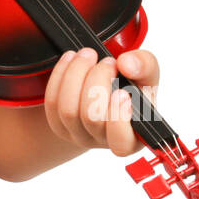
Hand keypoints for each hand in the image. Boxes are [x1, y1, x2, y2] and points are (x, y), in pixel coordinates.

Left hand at [42, 47, 159, 156]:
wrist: (107, 89)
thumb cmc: (132, 88)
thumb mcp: (146, 76)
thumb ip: (146, 66)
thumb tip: (126, 64)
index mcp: (131, 137)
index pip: (122, 143)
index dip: (118, 119)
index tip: (121, 92)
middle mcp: (103, 141)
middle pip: (91, 117)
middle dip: (98, 81)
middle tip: (108, 61)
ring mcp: (78, 134)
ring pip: (68, 110)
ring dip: (76, 74)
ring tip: (88, 55)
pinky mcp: (58, 124)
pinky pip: (52, 102)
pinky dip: (60, 75)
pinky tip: (71, 59)